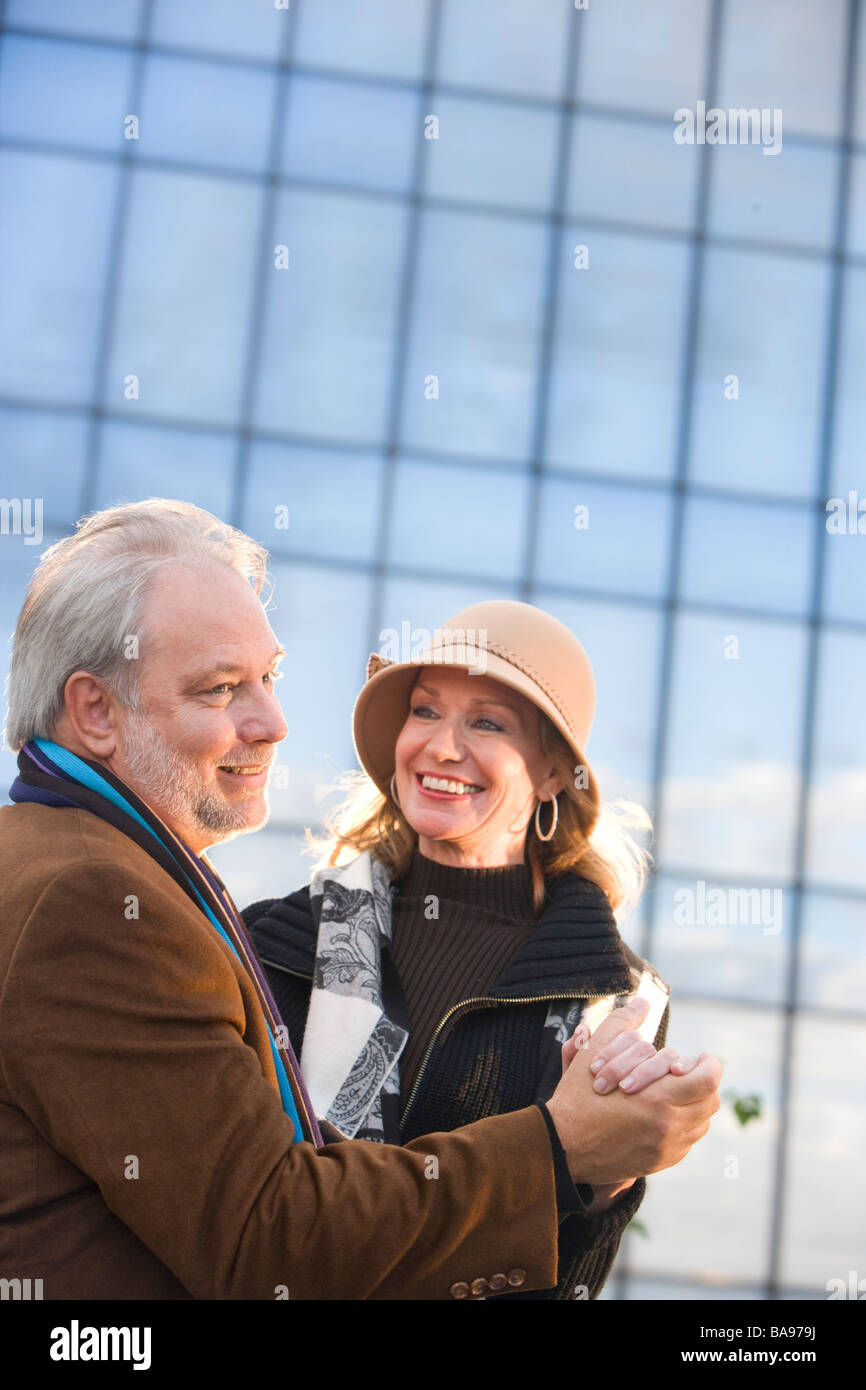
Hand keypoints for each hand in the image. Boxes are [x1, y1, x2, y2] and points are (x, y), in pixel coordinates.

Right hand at [546, 997, 721, 1185]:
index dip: (710, 1065)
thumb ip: (621, 1024)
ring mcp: (667, 1148)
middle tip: (688, 1073)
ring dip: (695, 1104)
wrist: (563, 1146)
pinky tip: (663, 1114)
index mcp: (656, 1098)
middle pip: (710, 1101)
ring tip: (675, 1091)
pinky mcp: (662, 1161)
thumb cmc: (578, 1098)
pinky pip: (688, 1141)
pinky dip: (683, 1125)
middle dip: (703, 1082)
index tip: (703, 1057)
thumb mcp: (594, 1053)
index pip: (708, 1080)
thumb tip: (641, 1002)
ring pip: (702, 1122)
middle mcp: (668, 1126)